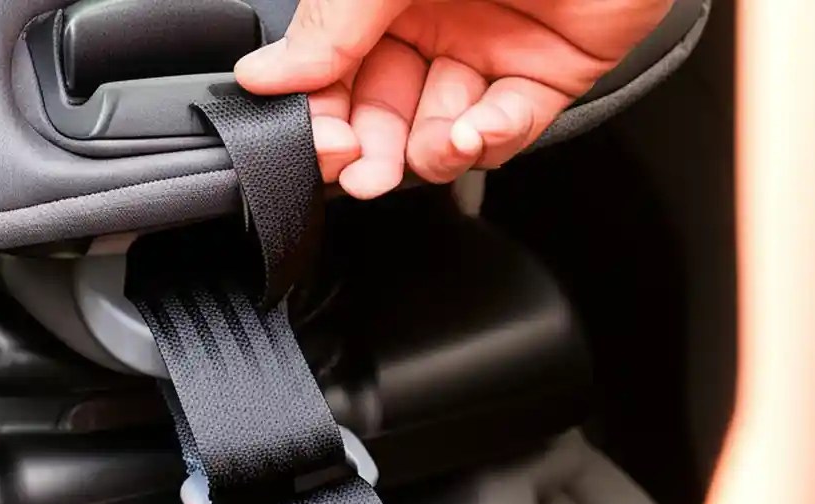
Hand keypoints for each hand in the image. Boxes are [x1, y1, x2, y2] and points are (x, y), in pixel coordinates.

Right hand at [235, 0, 672, 197]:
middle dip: (371, 149)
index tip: (317, 141)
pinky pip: (508, 127)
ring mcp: (488, 52)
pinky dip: (489, 140)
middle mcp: (431, 22)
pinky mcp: (547, 76)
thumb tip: (267, 72)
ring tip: (437, 146)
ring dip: (431, 152)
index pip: (332, 68)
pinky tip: (477, 131)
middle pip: (382, 111)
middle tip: (362, 170)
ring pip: (440, 130)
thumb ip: (333, 22)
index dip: (320, 110)